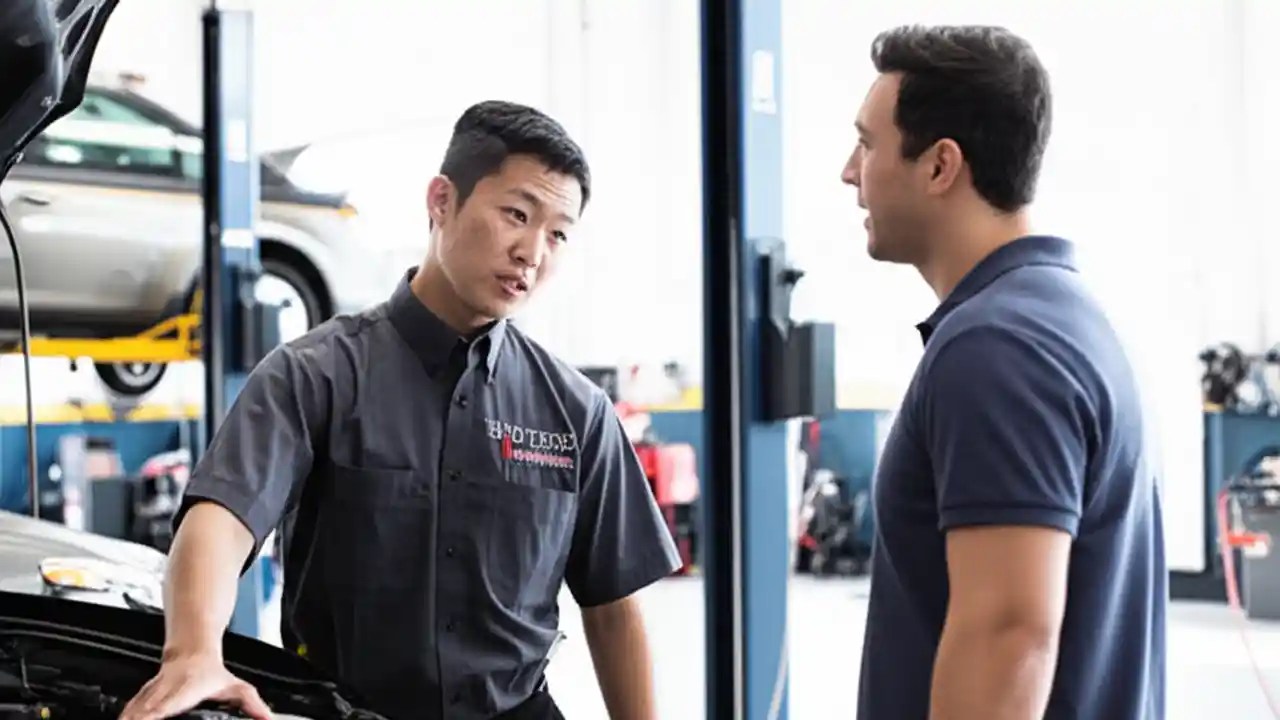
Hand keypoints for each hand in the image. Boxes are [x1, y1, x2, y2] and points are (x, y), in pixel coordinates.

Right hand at [119, 652, 272, 719]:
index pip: (166, 707)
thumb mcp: (235, 687)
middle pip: (144, 711)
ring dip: (128, 718)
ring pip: (133, 709)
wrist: (191, 650)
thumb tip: (268, 718)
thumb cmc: (211, 673)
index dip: (154, 714)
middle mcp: (165, 691)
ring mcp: (151, 693)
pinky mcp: (142, 696)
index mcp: (186, 691)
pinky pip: (129, 709)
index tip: (147, 719)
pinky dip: (125, 716)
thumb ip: (252, 705)